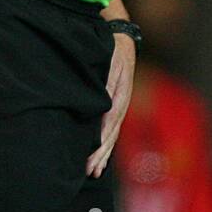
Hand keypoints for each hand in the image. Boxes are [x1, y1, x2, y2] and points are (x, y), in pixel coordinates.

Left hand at [85, 33, 136, 177]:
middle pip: (111, 134)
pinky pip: (112, 129)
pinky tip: (101, 157)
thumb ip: (108, 85)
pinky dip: (106, 144)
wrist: (121, 39)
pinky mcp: (116, 106)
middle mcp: (122, 104)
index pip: (109, 124)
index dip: (101, 143)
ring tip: (94, 172)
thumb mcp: (111, 64)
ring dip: (104, 154)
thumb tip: (103, 106)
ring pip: (112, 135)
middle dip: (101, 155)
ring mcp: (120, 106)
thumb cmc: (113, 50)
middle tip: (90, 171)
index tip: (91, 158)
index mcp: (121, 95)